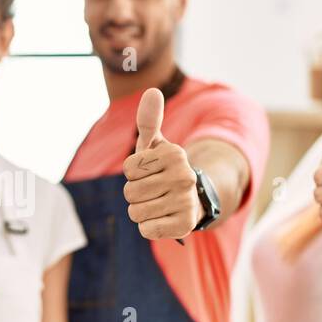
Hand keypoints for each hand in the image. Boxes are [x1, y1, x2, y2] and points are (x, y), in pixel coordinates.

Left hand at [123, 87, 198, 239]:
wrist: (193, 201)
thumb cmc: (164, 171)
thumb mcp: (155, 146)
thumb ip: (149, 121)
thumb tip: (151, 91)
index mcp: (175, 154)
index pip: (128, 169)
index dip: (133, 174)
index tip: (150, 172)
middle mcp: (184, 176)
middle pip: (130, 192)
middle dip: (135, 194)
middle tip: (153, 191)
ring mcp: (186, 202)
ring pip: (135, 212)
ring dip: (141, 211)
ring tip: (157, 204)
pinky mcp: (184, 226)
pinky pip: (145, 230)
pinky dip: (149, 227)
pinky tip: (162, 219)